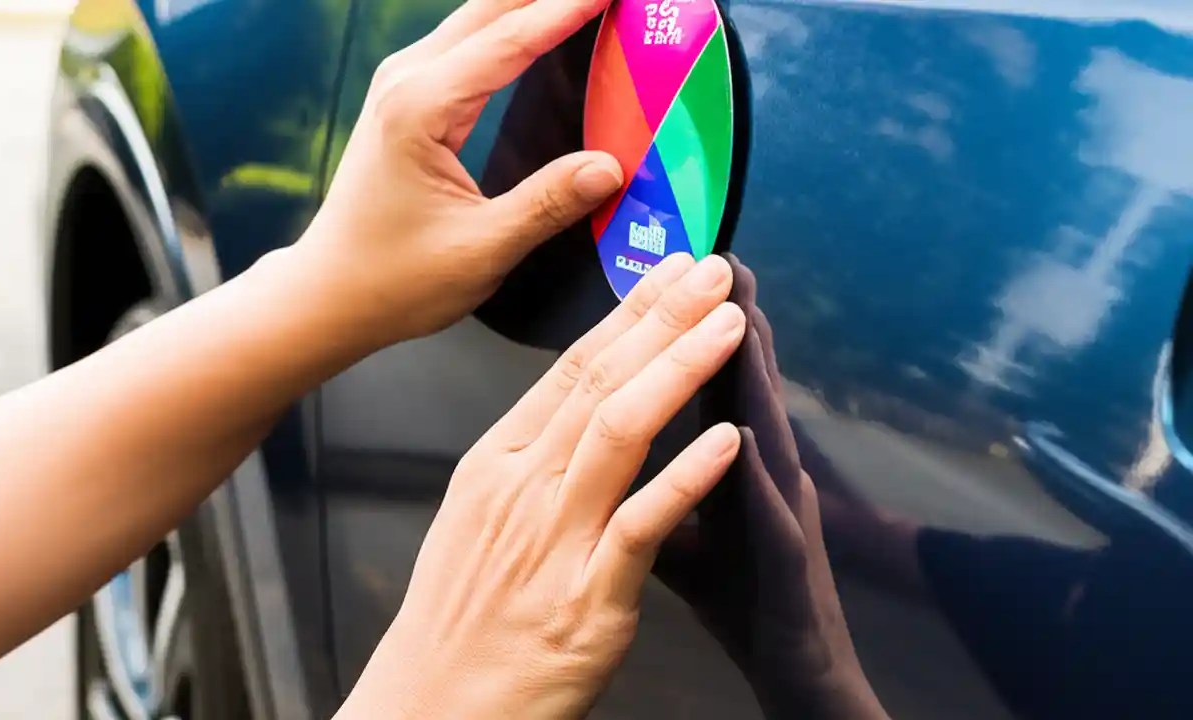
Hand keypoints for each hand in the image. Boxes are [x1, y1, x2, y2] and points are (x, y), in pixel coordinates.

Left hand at [295, 0, 621, 346]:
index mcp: (421, 108)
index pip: (511, 38)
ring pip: (478, 18)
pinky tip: (540, 27)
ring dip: (528, 5)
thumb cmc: (395, 279)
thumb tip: (610, 166)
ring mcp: (401, 85)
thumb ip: (548, 203)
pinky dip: (510, 27)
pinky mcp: (406, 100)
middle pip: (490, 7)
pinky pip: (467, 43)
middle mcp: (406, 81)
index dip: (568, 8)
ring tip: (582, 4)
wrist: (330, 294)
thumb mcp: (482, 249)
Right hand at [336, 255, 746, 719]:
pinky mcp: (585, 600)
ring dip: (679, 367)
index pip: (569, 369)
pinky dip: (687, 477)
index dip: (626, 314)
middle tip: (713, 266)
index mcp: (495, 465)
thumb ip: (528, 467)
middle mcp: (520, 489)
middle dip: (662, 316)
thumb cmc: (460, 621)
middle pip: (598, 381)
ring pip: (620, 431)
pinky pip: (642, 524)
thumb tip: (572, 414)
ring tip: (728, 323)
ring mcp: (551, 541)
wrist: (428, 710)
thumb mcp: (477, 523)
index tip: (668, 270)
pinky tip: (729, 437)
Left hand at [656, 256, 888, 718]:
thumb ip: (651, 478)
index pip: (703, 386)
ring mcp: (781, 522)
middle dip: (722, 326)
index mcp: (731, 466)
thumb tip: (603, 442)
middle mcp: (763, 480)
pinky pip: (774, 525)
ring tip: (738, 318)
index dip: (682, 333)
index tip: (667, 272)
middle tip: (714, 259)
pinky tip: (743, 443)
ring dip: (753, 379)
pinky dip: (756, 483)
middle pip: (742, 391)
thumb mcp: (687, 529)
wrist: (797, 670)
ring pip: (768, 439)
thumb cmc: (742, 596)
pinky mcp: (789, 575)